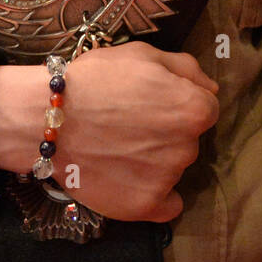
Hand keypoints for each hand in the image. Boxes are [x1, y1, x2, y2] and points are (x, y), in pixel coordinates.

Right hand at [0, 41, 218, 222]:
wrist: (49, 119)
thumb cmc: (96, 79)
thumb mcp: (142, 54)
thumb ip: (185, 68)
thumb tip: (211, 88)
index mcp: (193, 109)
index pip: (205, 108)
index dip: (178, 101)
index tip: (152, 101)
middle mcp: (188, 147)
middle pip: (187, 139)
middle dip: (167, 130)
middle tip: (130, 121)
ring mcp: (167, 180)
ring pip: (174, 167)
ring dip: (156, 158)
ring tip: (118, 145)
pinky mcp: (146, 207)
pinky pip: (168, 204)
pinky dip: (155, 194)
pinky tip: (131, 177)